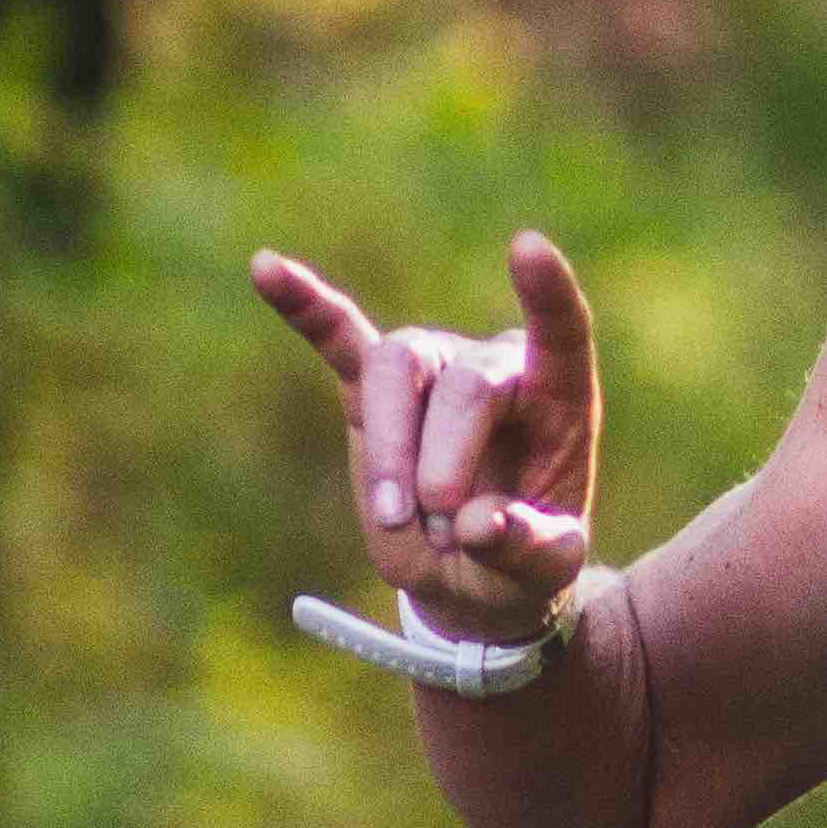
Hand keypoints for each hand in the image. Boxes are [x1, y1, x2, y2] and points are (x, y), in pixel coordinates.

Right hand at [250, 229, 599, 641]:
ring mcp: (432, 369)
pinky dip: (305, 307)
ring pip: (395, 369)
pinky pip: (338, 338)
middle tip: (444, 529)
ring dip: (389, 449)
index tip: (526, 249)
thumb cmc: (521, 561)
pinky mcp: (372, 391)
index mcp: (557, 396)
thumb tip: (477, 524)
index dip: (546, 293)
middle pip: (462, 384)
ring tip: (396, 519)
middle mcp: (494, 366)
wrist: (472, 578)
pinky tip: (267, 269)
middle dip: (445, 462)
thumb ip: (526, 548)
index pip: (559, 330)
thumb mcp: (545, 571)